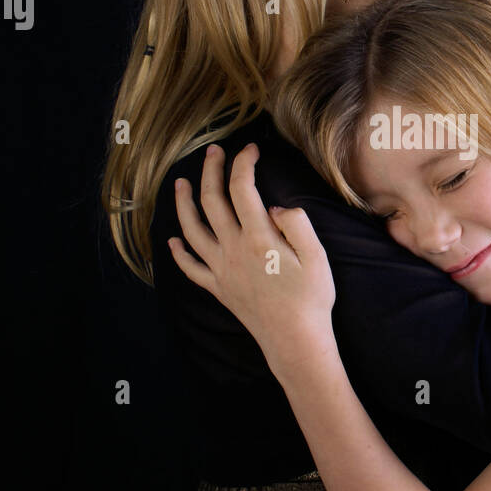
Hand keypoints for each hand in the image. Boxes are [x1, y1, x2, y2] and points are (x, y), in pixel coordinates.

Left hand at [167, 142, 337, 380]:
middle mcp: (232, 249)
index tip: (251, 149)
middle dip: (210, 171)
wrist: (294, 341)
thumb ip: (297, 224)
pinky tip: (173, 240)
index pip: (242, 189)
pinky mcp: (218, 288)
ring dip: (183, 204)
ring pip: (193, 229)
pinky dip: (179, 252)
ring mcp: (221, 270)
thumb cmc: (311, 298)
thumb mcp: (317, 256)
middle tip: (213, 152)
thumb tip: (274, 205)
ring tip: (179, 184)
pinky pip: (191, 268)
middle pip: (211, 201)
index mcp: (258, 237)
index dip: (244, 163)